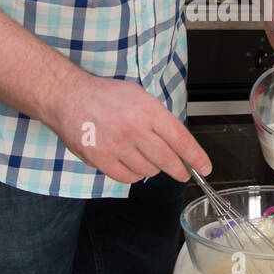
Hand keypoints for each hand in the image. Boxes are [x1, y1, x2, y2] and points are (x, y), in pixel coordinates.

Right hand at [45, 67, 211, 184]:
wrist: (68, 96)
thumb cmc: (104, 95)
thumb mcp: (139, 96)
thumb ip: (159, 119)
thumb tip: (177, 143)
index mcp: (148, 110)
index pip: (181, 140)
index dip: (196, 157)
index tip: (204, 167)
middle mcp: (135, 128)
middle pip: (167, 160)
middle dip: (179, 170)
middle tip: (182, 173)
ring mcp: (117, 145)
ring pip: (148, 170)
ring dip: (151, 168)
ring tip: (142, 156)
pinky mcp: (100, 158)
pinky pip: (127, 178)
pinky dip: (132, 175)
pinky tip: (129, 164)